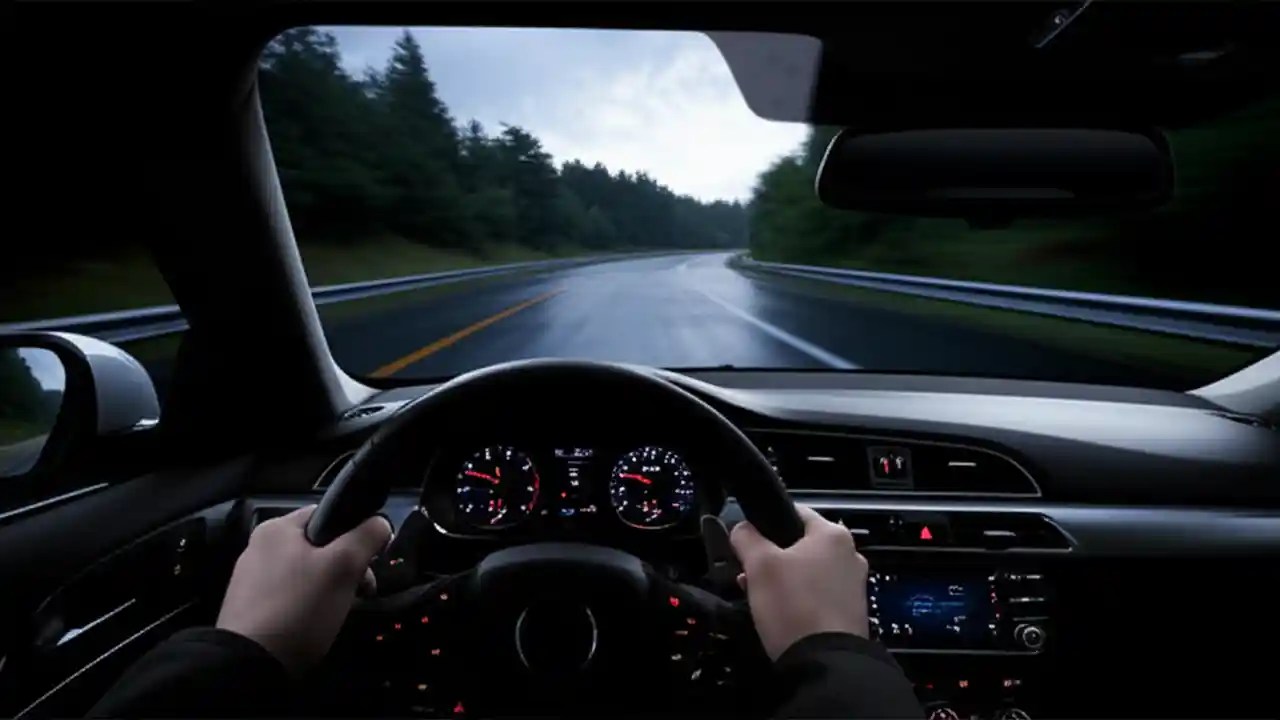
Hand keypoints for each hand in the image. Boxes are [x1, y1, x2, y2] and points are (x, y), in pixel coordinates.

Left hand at [216, 505, 391, 672]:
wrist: (250, 666)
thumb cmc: (300, 607)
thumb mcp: (344, 566)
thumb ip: (366, 536)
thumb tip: (381, 523)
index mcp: (276, 528)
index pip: (328, 515)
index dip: (356, 534)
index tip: (370, 563)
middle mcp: (258, 547)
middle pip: (319, 547)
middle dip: (346, 568)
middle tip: (361, 592)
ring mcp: (251, 580)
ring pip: (307, 574)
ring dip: (330, 588)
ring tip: (338, 611)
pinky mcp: (250, 608)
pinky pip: (290, 596)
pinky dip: (307, 606)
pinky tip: (314, 624)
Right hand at [730, 504, 868, 659]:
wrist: (826, 663)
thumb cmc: (793, 604)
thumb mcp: (759, 565)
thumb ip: (746, 538)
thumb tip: (742, 528)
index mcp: (833, 534)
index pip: (793, 512)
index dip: (764, 523)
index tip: (745, 543)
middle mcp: (851, 554)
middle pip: (800, 545)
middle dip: (771, 558)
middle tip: (748, 575)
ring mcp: (854, 585)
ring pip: (807, 572)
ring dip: (781, 580)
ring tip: (758, 598)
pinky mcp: (851, 612)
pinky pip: (818, 595)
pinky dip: (798, 600)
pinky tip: (780, 614)